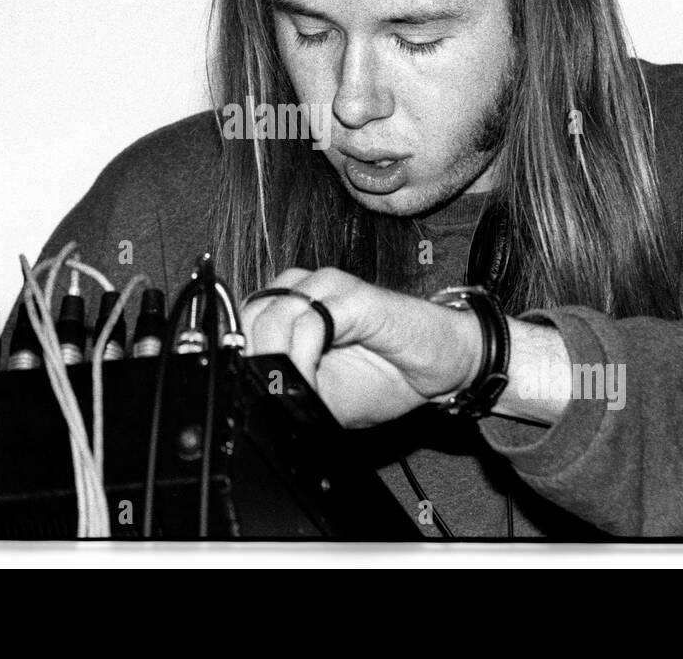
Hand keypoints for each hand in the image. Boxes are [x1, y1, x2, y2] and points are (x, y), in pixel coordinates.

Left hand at [241, 267, 482, 427]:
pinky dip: (302, 359)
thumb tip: (248, 394)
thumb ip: (284, 384)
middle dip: (257, 362)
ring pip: (273, 318)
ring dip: (278, 364)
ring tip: (295, 393)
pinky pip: (311, 323)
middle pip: (251, 318)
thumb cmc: (385, 376)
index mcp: (291, 306)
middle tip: (275, 395)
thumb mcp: (320, 394)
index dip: (241, 356)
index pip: (242, 322)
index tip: (247, 392)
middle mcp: (304, 288)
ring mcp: (328, 287)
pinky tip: (311, 382)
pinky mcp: (354, 295)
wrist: (441, 367)